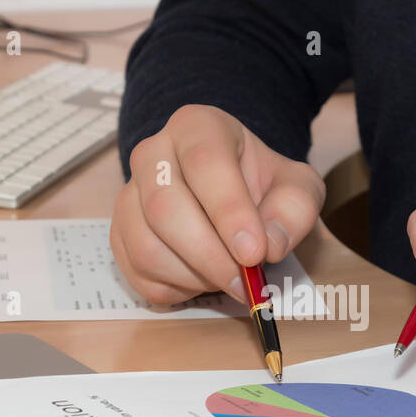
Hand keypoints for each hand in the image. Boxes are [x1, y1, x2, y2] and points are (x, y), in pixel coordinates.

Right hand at [112, 105, 325, 304]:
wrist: (231, 196)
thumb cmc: (262, 188)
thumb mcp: (296, 188)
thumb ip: (294, 210)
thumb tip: (270, 245)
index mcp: (197, 127)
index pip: (204, 162)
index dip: (229, 212)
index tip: (254, 253)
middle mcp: (152, 154)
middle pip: (164, 208)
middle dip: (209, 255)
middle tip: (245, 282)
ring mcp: (129, 196)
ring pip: (146, 246)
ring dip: (193, 277)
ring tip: (228, 279)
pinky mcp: (119, 235)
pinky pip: (138, 272)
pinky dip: (176, 289)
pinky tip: (202, 279)